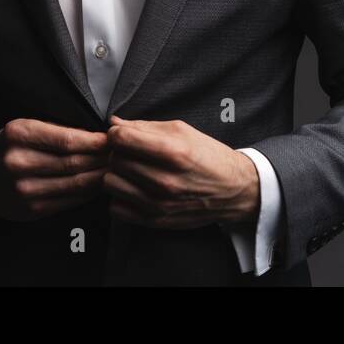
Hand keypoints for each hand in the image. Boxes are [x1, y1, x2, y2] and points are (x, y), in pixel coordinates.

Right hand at [0, 118, 109, 221]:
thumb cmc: (8, 145)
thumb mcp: (25, 126)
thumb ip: (58, 131)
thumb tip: (99, 137)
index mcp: (20, 136)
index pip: (69, 141)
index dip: (96, 142)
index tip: (113, 140)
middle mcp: (19, 164)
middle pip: (75, 164)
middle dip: (103, 160)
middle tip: (123, 154)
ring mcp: (24, 191)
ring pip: (75, 185)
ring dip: (100, 177)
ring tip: (116, 170)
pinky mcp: (30, 211)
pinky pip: (68, 202)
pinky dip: (87, 193)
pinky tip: (98, 185)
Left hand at [102, 115, 259, 229]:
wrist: (233, 189)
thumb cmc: (208, 156)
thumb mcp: (182, 131)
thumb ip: (145, 126)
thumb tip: (114, 122)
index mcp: (173, 152)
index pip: (121, 139)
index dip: (117, 133)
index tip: (122, 135)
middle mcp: (164, 180)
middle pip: (115, 159)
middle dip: (118, 152)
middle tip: (131, 152)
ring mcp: (158, 204)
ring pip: (110, 183)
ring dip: (117, 174)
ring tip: (132, 171)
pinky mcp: (154, 221)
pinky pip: (115, 207)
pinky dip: (120, 197)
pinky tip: (134, 189)